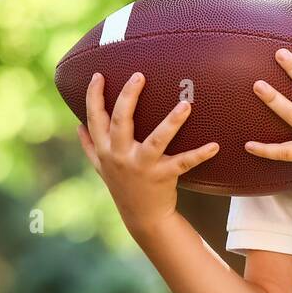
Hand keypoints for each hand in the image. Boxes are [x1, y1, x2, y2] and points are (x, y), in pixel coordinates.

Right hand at [76, 71, 219, 235]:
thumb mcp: (100, 168)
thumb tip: (78, 125)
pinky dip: (200, 154)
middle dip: (128, 98)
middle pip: (120, 122)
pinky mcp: (163, 176)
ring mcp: (141, 166)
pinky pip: (183, 162)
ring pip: (155, 140)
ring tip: (185, 105)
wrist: (141, 217)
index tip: (99, 75)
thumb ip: (89, 146)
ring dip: (171, 122)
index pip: (95, 119)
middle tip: (139, 76)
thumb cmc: (122, 186)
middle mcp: (120, 156)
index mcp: (104, 150)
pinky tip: (214, 146)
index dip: (94, 96)